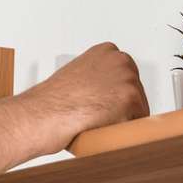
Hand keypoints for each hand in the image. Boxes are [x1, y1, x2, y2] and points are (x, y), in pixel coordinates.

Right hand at [0, 42, 148, 182]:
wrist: (42, 115)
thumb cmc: (52, 102)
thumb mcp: (76, 77)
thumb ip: (94, 80)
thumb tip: (103, 95)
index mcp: (105, 51)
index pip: (126, 76)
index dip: (116, 95)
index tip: (106, 104)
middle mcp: (119, 59)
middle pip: (137, 90)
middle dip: (125, 108)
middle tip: (102, 118)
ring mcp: (127, 77)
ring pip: (139, 107)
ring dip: (125, 120)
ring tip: (100, 124)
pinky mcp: (131, 97)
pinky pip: (140, 122)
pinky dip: (127, 130)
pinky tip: (108, 130)